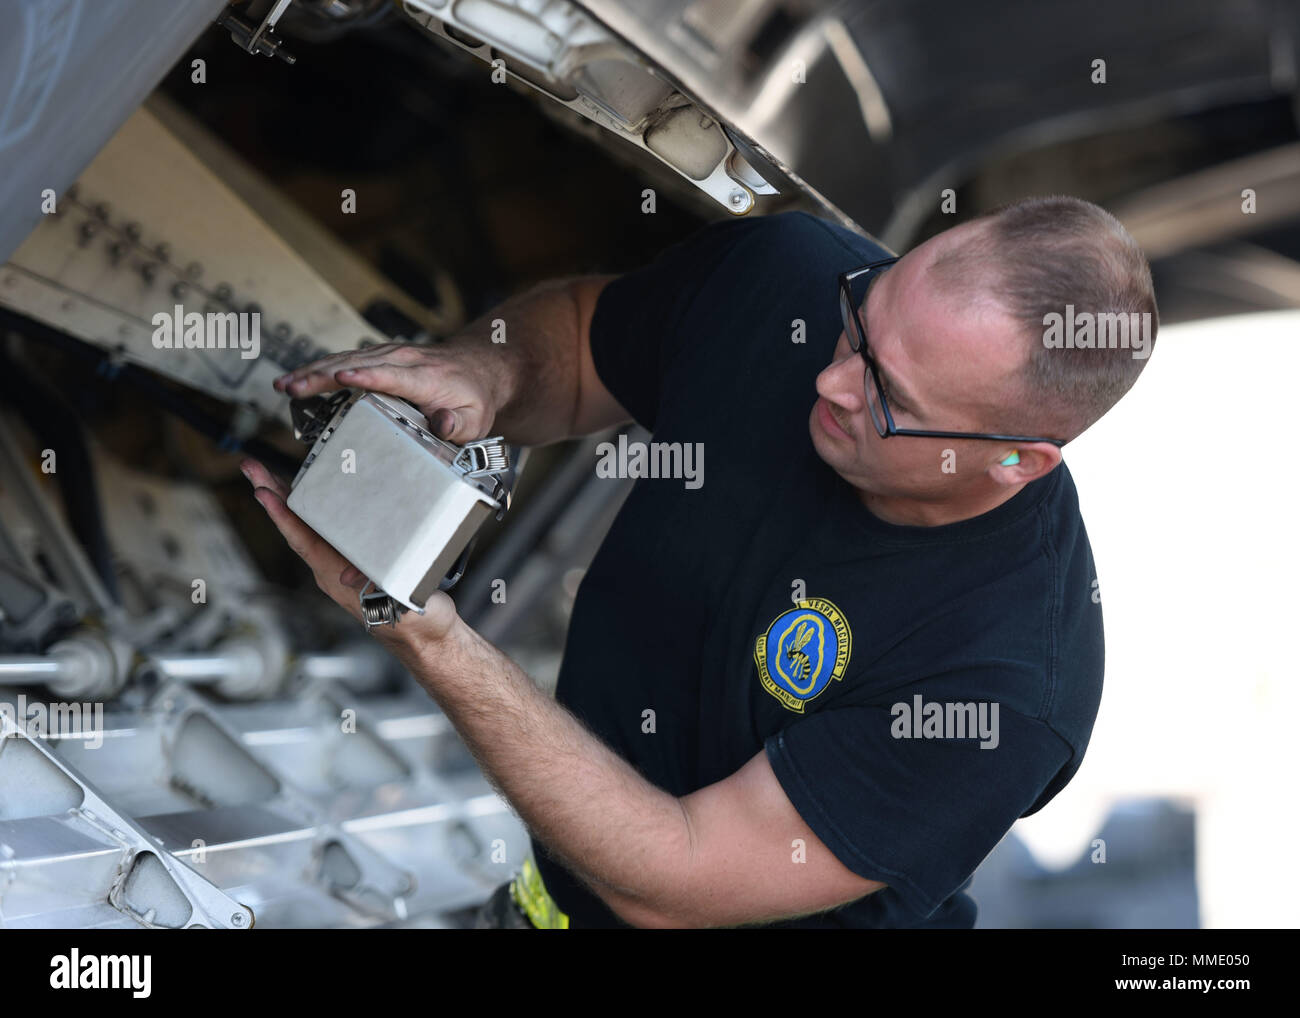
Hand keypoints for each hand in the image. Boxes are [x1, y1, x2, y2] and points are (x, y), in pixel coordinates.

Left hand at [240, 458, 460, 647]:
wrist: (428, 639)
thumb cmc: (414, 624)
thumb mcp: (398, 601)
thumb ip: (377, 586)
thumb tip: (353, 574)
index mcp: (337, 578)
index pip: (303, 540)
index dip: (282, 515)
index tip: (263, 491)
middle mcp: (333, 571)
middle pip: (297, 528)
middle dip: (274, 497)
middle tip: (254, 470)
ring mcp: (343, 567)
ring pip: (310, 529)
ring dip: (291, 502)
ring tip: (274, 478)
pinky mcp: (358, 564)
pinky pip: (329, 532)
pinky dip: (316, 512)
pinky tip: (318, 500)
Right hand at [273, 342, 502, 443]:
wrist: (478, 368)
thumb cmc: (473, 398)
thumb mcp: (475, 419)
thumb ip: (458, 425)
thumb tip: (440, 424)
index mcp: (425, 377)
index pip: (393, 375)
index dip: (368, 377)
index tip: (345, 377)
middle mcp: (403, 360)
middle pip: (357, 364)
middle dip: (323, 375)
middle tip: (293, 388)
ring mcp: (388, 356)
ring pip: (345, 359)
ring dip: (312, 371)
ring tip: (283, 386)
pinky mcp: (378, 357)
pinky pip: (344, 359)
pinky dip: (319, 368)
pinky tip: (295, 379)